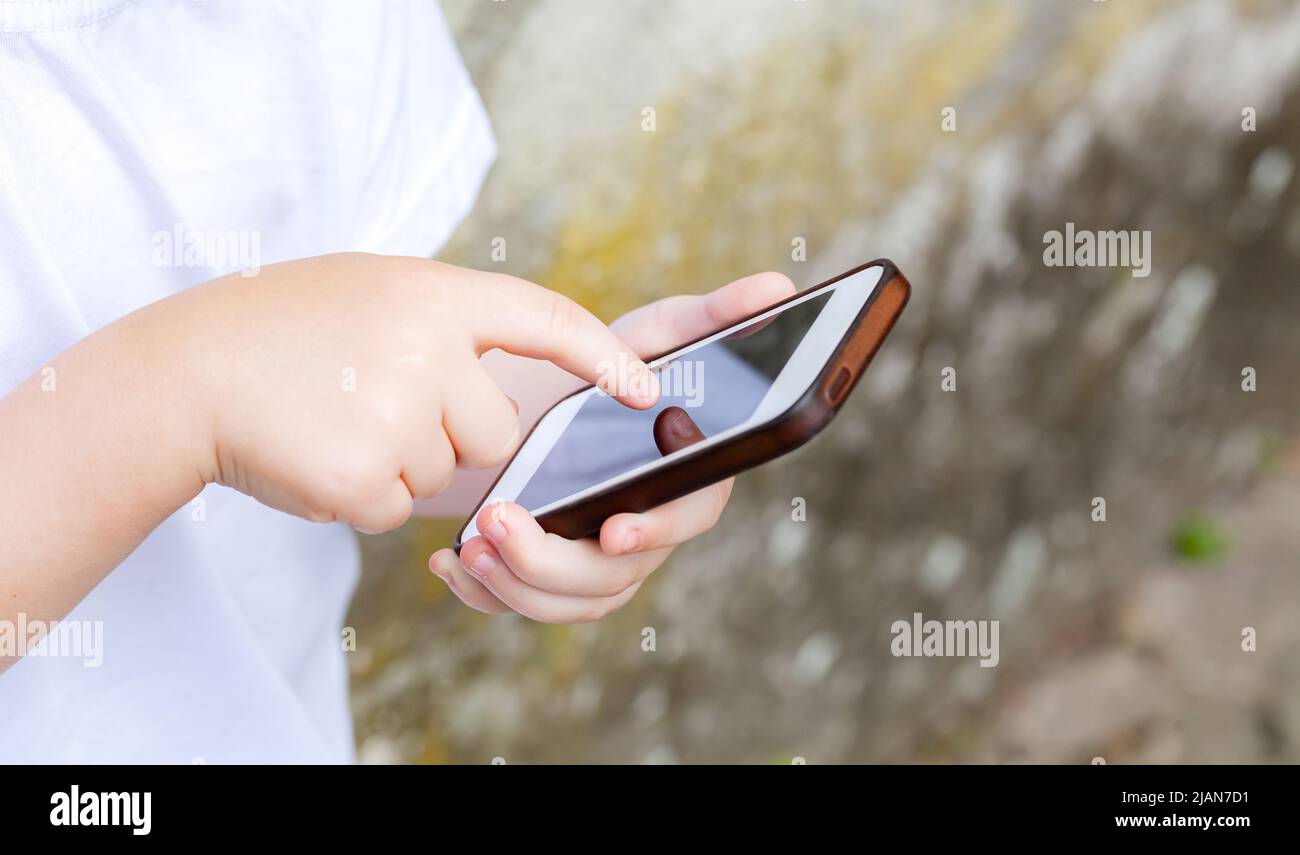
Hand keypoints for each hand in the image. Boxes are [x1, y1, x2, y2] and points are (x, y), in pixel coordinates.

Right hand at [182, 253, 657, 532]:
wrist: (183, 374)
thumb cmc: (277, 330)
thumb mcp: (370, 291)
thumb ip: (443, 323)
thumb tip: (501, 383)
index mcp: (433, 295)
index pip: (545, 318)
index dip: (601, 354)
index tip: (646, 386)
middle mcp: (428, 351)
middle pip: (495, 430)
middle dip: (449, 434)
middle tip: (369, 401)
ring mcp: (398, 415)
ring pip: (445, 474)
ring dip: (397, 462)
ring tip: (331, 419)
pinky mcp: (367, 479)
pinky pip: (398, 508)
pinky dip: (362, 495)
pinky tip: (316, 455)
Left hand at [429, 271, 795, 621]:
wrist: (557, 391)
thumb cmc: (620, 364)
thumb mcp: (663, 332)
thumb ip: (716, 314)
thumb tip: (778, 283)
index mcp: (683, 478)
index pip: (688, 516)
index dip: (658, 527)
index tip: (616, 529)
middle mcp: (647, 528)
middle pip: (616, 575)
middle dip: (553, 560)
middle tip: (497, 519)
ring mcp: (600, 559)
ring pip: (570, 600)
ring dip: (517, 584)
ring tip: (469, 545)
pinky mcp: (554, 574)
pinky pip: (528, 604)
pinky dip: (488, 594)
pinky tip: (450, 562)